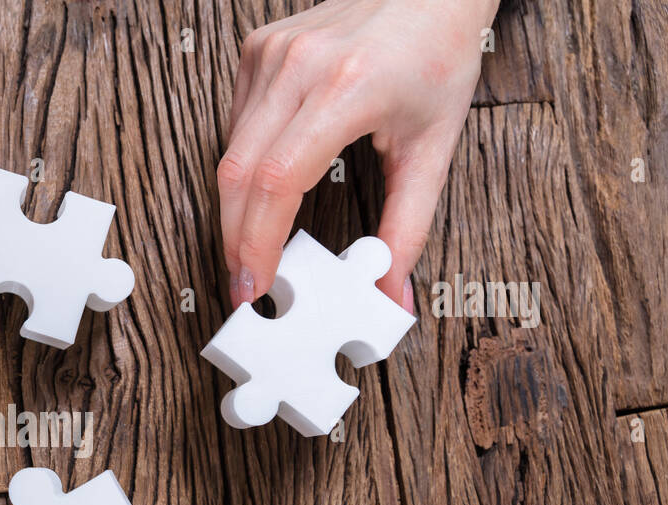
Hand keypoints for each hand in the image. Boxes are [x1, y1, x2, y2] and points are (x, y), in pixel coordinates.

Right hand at [219, 0, 499, 308]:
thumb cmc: (437, 54)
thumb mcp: (433, 148)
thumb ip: (407, 228)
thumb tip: (389, 290)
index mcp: (348, 88)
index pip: (276, 180)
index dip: (257, 242)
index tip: (257, 285)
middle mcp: (300, 65)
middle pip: (239, 174)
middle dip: (236, 240)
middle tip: (247, 283)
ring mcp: (272, 54)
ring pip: (230, 153)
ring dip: (238, 209)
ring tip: (256, 246)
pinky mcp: (258, 50)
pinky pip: (235, 127)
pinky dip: (245, 169)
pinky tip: (265, 186)